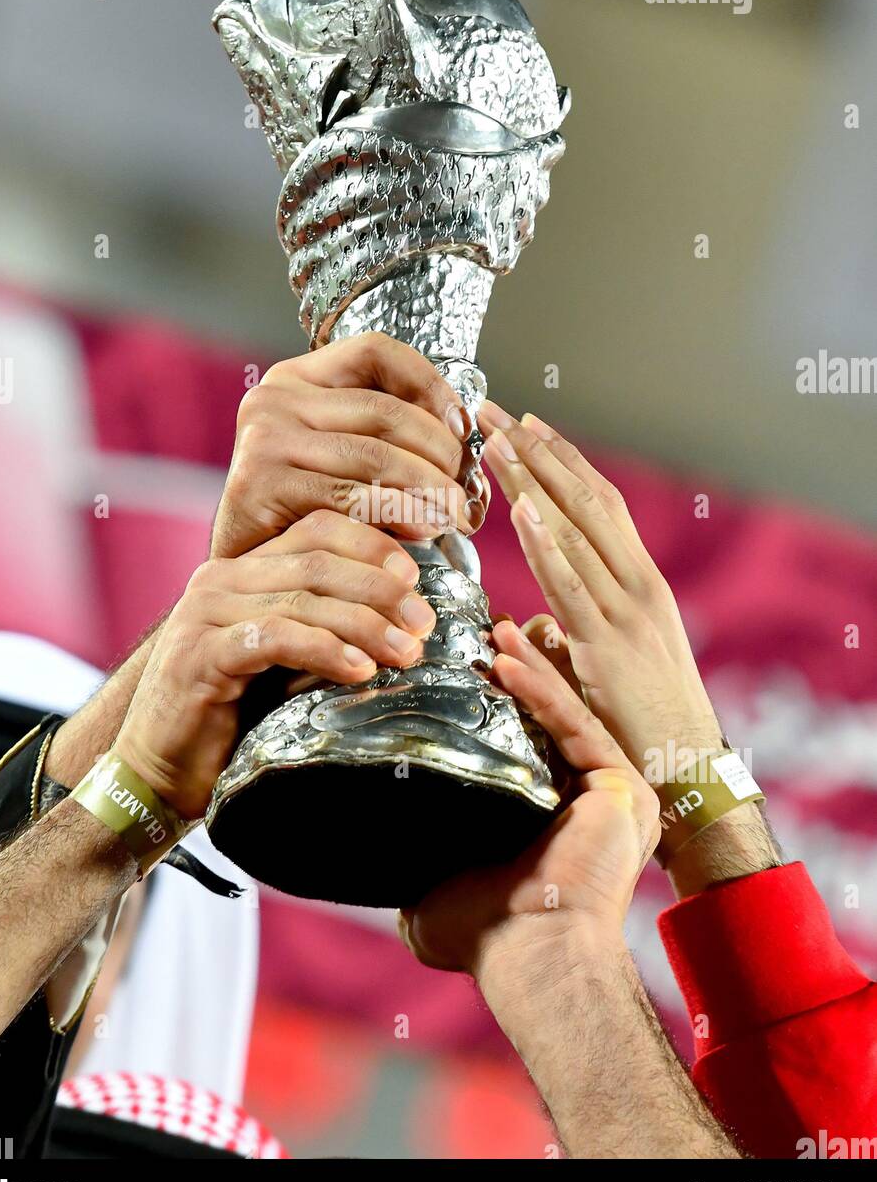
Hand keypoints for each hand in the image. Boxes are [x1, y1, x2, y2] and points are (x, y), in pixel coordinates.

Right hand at [115, 512, 434, 818]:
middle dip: (381, 588)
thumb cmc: (230, 720)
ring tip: (406, 649)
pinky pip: (275, 639)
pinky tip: (360, 670)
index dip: (372, 546)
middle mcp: (220, 579)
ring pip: (303, 597)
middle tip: (423, 622)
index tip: (416, 579)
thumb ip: (326, 631)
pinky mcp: (199, 654)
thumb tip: (405, 622)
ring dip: (365, 622)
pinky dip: (325, 650)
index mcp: (243, 571)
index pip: (316, 529)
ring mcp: (205, 613)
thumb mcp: (286, 663)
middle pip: (317, 559)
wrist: (156, 773)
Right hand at [211, 332, 485, 556]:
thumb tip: (463, 440)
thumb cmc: (302, 514)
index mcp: (296, 378)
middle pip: (384, 410)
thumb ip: (385, 437)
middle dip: (441, 452)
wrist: (244, 571)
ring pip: (375, 456)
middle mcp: (273, 399)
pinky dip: (399, 514)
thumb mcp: (341, 459)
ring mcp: (263, 439)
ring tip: (455, 516)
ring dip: (429, 488)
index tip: (463, 426)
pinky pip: (350, 498)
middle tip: (468, 490)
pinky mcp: (259, 485)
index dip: (430, 381)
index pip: (375, 351)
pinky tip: (423, 531)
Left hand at [401, 619, 659, 980]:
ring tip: (495, 627)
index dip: (495, 701)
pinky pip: (576, 725)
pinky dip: (542, 689)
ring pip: (564, 713)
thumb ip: (413, 859)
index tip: (462, 661)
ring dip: (529, 666)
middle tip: (483, 628)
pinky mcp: (623, 786)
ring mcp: (610, 793)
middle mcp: (586, 803)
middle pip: (549, 719)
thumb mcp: (430, 892)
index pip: (522, 744)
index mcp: (549, 820)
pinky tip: (507, 659)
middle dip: (519, 670)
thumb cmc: (483, 933)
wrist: (530, 953)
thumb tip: (362, 846)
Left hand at [477, 402, 723, 780]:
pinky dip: (547, 543)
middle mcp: (638, 586)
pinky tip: (520, 510)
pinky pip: (572, 586)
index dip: (561, 460)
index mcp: (642, 584)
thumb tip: (532, 624)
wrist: (688, 772)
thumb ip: (572, 634)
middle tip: (493, 409)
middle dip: (537, 451)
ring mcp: (626, 614)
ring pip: (576, 532)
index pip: (600, 504)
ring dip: (532, 481)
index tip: (526, 424)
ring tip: (494, 440)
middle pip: (584, 501)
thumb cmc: (646, 722)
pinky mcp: (608, 648)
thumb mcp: (609, 665)